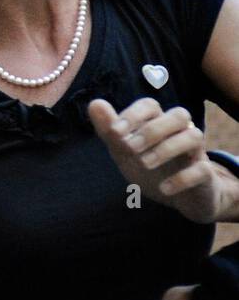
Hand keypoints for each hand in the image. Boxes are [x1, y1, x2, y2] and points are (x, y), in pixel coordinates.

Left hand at [88, 97, 221, 222]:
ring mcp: (196, 152)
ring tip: (144, 163)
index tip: (115, 132)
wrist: (178, 196)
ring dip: (167, 148)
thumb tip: (94, 103)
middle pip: (179, 114)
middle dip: (152, 129)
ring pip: (194, 136)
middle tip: (129, 148)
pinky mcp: (205, 175)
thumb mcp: (125, 151)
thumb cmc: (149, 167)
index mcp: (158, 123)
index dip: (132, 115)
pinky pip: (202, 170)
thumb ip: (110, 130)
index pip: (150, 105)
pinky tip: (164, 188)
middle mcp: (180, 132)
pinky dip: (182, 178)